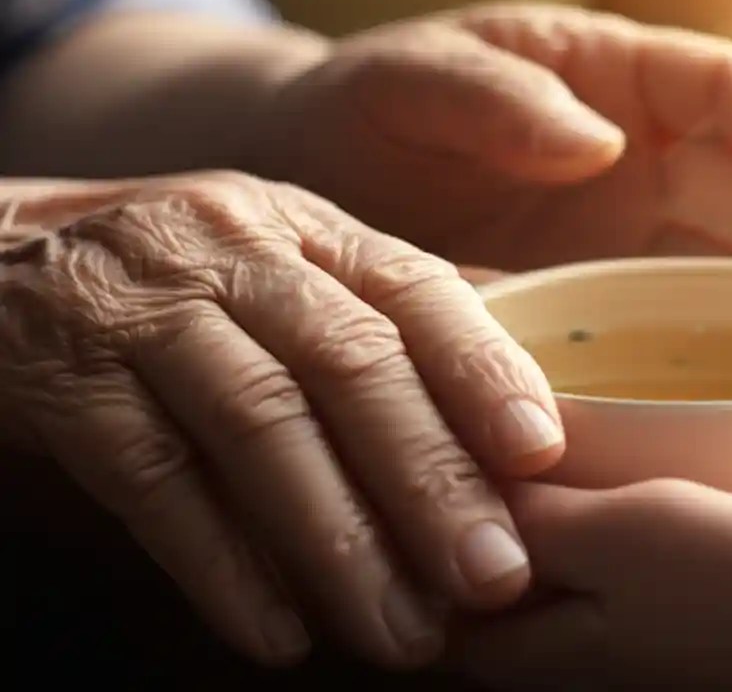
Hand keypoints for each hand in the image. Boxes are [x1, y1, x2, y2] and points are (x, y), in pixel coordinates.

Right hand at [0, 172, 562, 667]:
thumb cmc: (183, 288)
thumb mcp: (286, 273)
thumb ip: (389, 326)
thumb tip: (526, 404)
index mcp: (309, 228)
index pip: (417, 290)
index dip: (483, 369)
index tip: (540, 455)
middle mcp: (234, 247)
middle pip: (350, 362)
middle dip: (430, 477)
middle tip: (492, 575)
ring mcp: (143, 306)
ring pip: (260, 421)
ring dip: (340, 538)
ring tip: (402, 632)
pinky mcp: (60, 375)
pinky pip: (150, 476)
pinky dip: (221, 562)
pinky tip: (277, 634)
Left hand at [251, 3, 731, 269]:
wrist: (314, 192)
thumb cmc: (359, 113)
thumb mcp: (405, 83)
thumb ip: (489, 99)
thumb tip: (600, 144)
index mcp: (614, 79)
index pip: (726, 88)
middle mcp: (645, 160)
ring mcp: (634, 242)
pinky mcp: (611, 312)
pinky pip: (686, 337)